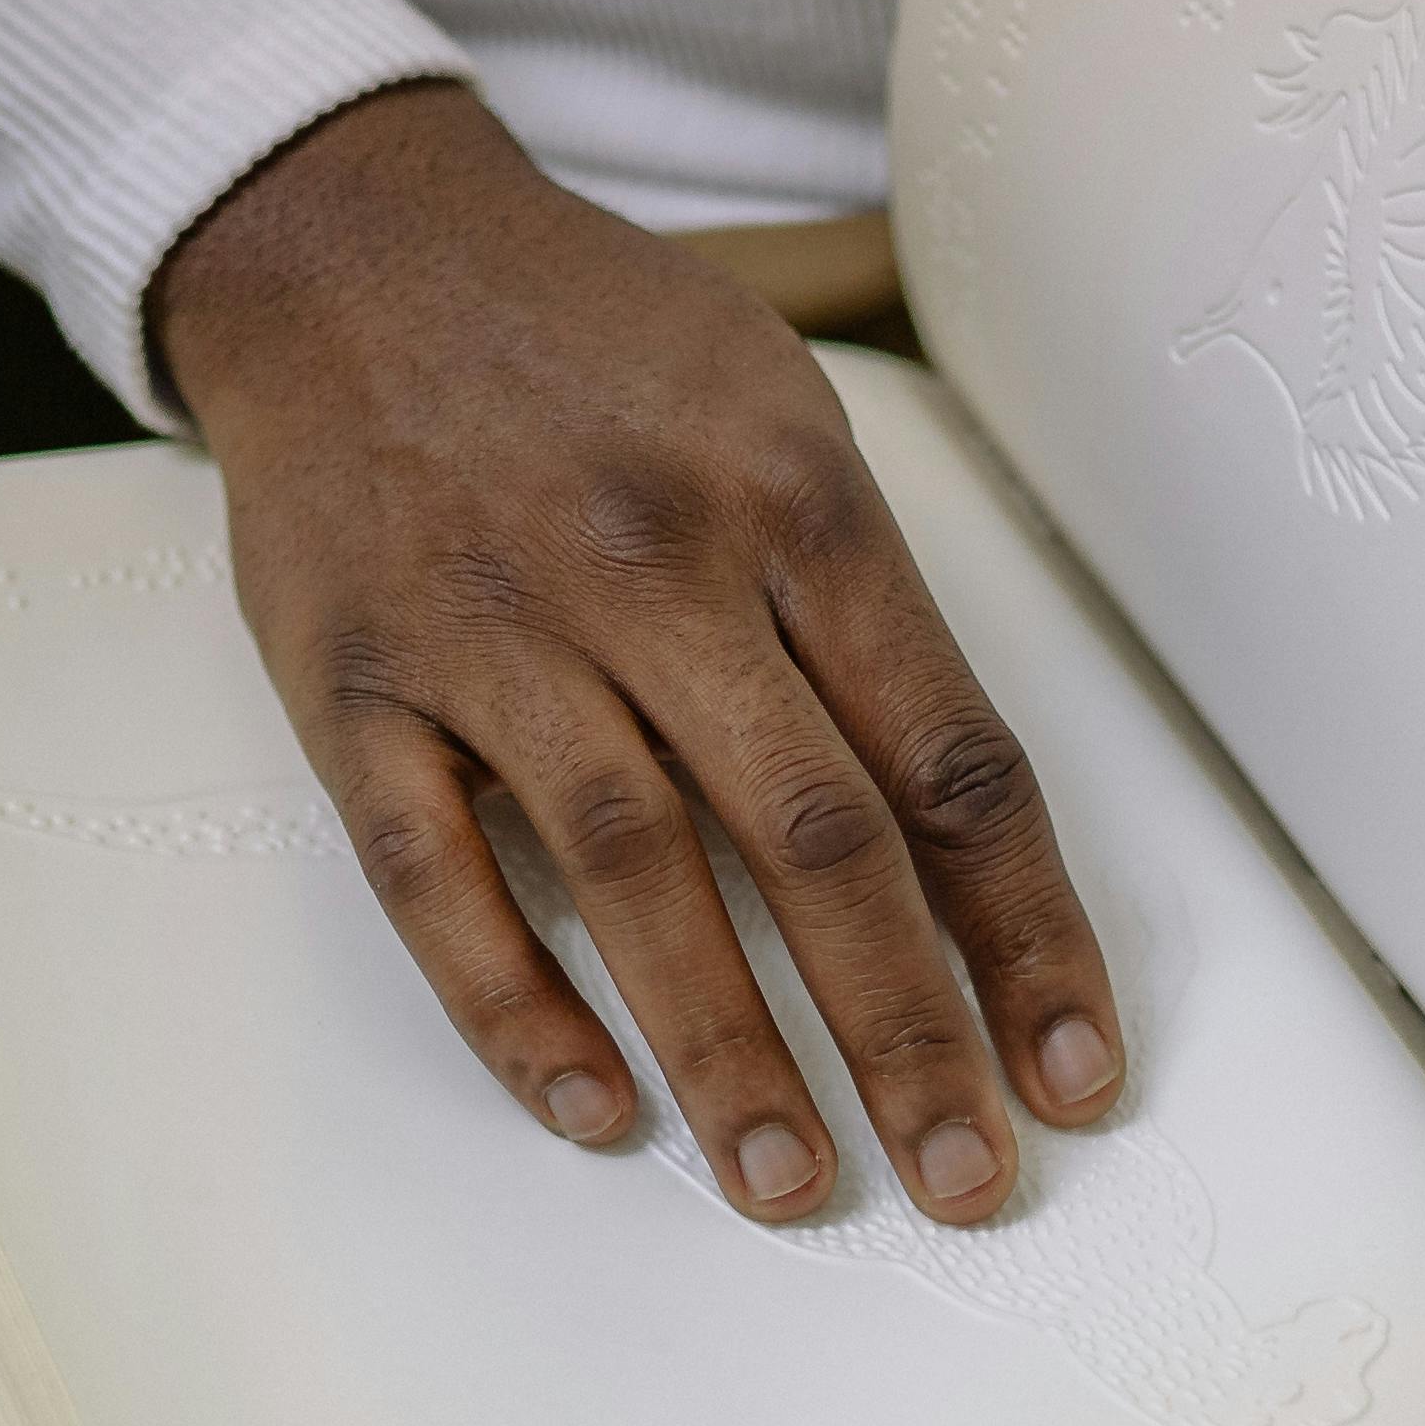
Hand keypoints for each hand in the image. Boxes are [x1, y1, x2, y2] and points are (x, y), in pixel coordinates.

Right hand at [151, 81, 1122, 1224]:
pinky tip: (595, 1109)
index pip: (949, 759)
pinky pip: (432, 872)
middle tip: (965, 1183)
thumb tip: (963, 837)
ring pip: (633, 869)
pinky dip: (512, 1001)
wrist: (347, 241)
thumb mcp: (780, 412)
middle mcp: (653, 566)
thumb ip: (865, 609)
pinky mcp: (352, 681)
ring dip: (724, 1046)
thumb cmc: (600, 349)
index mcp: (796, 502)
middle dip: (906, 1031)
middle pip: (815, 837)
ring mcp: (494, 628)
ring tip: (789, 1185)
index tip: (1077, 1072)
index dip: (1028, 934)